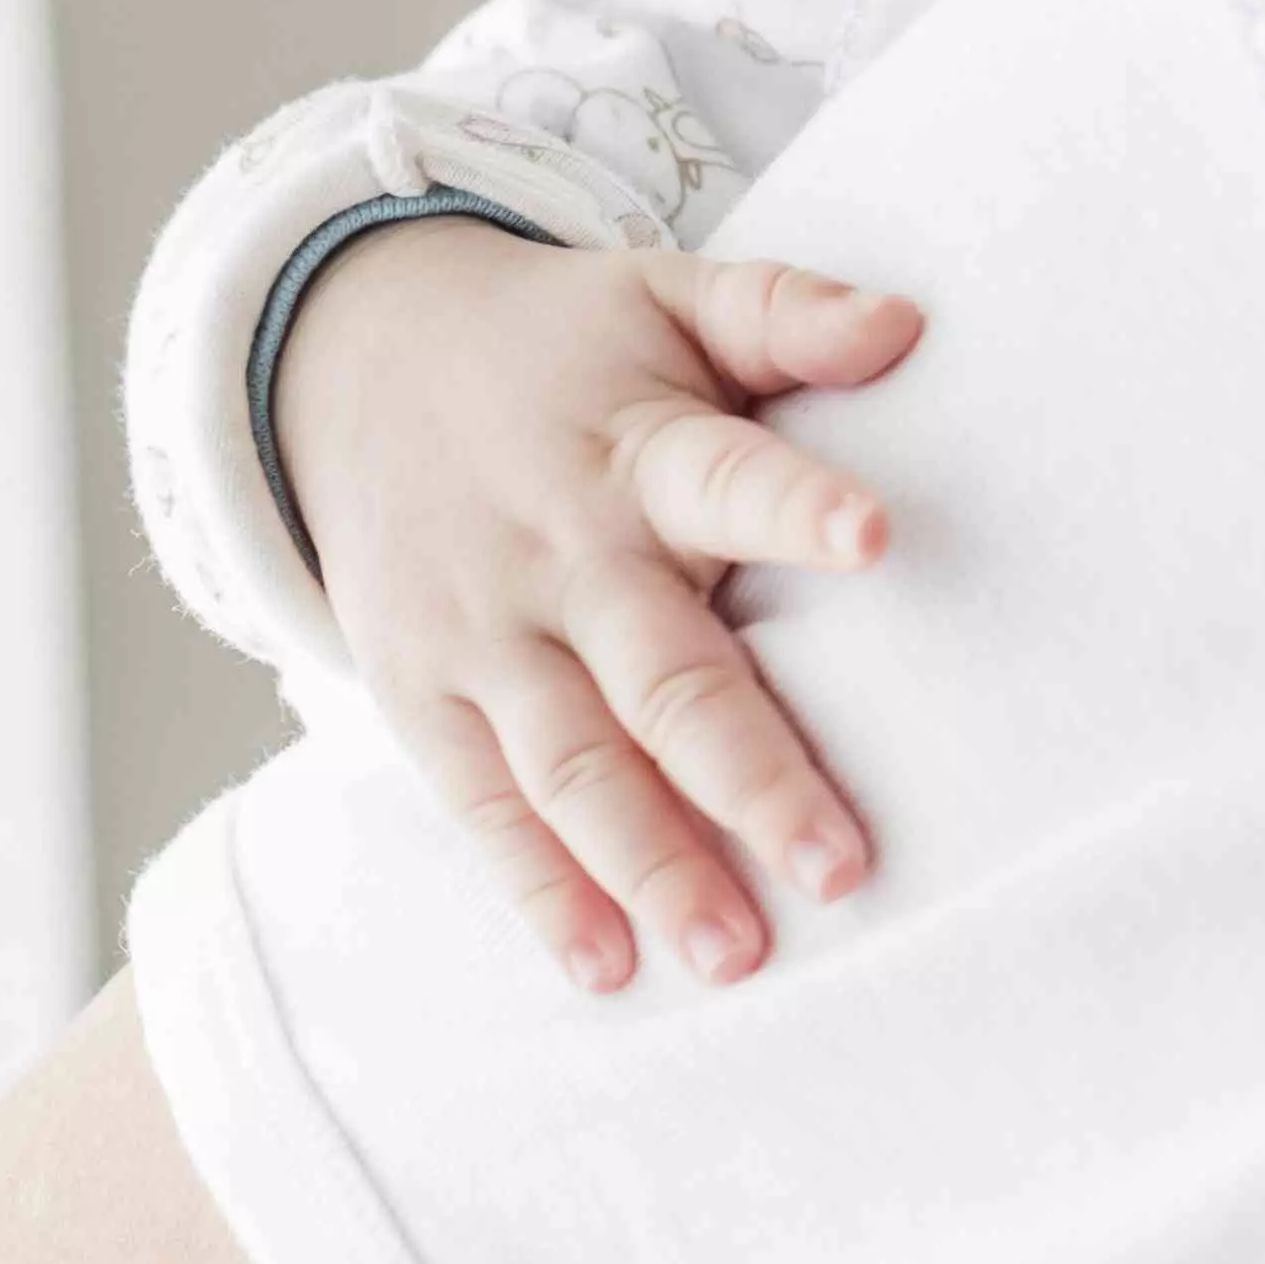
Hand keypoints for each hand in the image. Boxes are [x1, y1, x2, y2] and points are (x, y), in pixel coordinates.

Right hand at [268, 220, 923, 992]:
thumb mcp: (668, 296)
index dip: (797, 508)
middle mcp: (561, 554)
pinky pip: (485, 807)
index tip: (878, 539)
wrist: (357, 366)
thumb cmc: (571, 349)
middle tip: (839, 868)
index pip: (725, 476)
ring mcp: (484, 637)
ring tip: (737, 954)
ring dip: (651, 865)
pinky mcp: (422, 697)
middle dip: (747, 775)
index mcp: (637, 451)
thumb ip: (785, 310)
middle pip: (659, 674)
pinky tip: (608, 967)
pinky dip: (541, 891)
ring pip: (571, 765)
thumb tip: (908, 324)